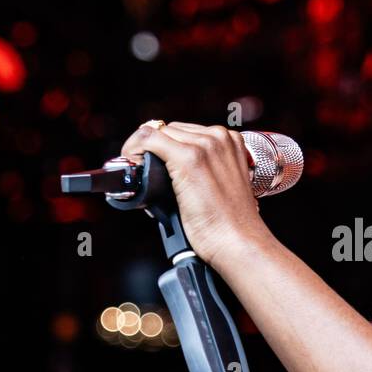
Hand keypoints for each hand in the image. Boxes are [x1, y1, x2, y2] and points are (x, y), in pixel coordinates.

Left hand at [118, 120, 270, 267]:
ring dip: (145, 152)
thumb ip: (208, 170)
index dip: (168, 148)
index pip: (186, 132)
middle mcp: (218, 138)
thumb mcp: (225, 185)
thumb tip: (174, 173)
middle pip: (170, 130)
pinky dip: (134, 150)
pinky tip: (134, 164)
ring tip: (145, 176)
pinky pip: (147, 139)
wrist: (238, 241)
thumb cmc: (231, 223)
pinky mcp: (188, 158)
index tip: (160, 165)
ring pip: (157, 133)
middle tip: (151, 176)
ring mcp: (204, 146)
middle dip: (157, 149)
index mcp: (230, 141)